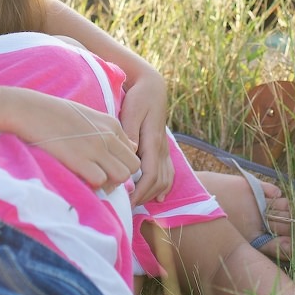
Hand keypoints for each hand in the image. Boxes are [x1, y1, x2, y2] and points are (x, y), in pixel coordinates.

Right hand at [23, 95, 139, 192]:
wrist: (30, 110)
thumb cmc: (54, 114)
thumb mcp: (87, 115)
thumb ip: (106, 131)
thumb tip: (122, 149)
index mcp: (111, 124)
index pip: (132, 151)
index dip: (121, 163)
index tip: (105, 167)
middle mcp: (108, 135)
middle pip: (132, 165)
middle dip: (120, 176)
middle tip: (100, 177)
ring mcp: (95, 148)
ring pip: (122, 175)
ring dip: (109, 183)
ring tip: (90, 180)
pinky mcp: (80, 159)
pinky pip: (100, 180)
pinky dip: (92, 185)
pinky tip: (79, 179)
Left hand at [119, 68, 173, 204]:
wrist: (152, 87)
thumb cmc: (139, 98)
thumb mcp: (131, 112)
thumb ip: (130, 133)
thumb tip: (130, 152)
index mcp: (153, 142)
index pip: (151, 175)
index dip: (140, 192)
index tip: (126, 202)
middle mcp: (162, 149)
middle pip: (158, 182)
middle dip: (144, 197)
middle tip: (126, 207)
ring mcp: (164, 149)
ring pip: (165, 179)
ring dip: (153, 194)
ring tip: (137, 203)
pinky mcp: (163, 148)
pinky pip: (169, 172)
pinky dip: (164, 187)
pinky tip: (159, 197)